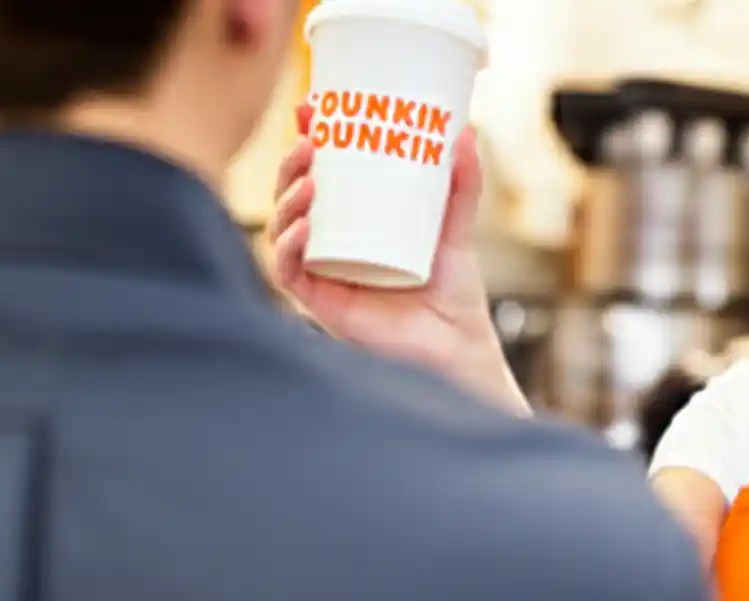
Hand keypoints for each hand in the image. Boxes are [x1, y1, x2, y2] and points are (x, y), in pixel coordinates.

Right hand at [267, 104, 529, 414]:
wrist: (457, 343)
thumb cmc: (453, 290)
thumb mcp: (456, 226)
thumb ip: (462, 184)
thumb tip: (466, 134)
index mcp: (355, 221)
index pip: (320, 173)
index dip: (307, 141)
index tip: (311, 109)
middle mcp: (332, 244)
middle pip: (292, 197)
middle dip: (291, 166)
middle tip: (310, 143)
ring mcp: (324, 272)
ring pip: (282, 230)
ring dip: (286, 201)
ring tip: (310, 183)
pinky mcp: (321, 304)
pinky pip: (290, 272)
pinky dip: (289, 248)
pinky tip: (302, 229)